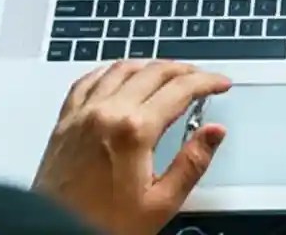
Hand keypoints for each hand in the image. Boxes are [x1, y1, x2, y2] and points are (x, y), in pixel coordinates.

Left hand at [33, 60, 231, 234]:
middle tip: (201, 79)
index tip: (220, 83)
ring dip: (151, 66)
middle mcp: (106, 113)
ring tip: (168, 74)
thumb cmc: (103, 225)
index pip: (180, 89)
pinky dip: (111, 71)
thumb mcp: (161, 203)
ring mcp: (82, 115)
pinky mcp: (65, 122)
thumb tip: (215, 132)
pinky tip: (119, 76)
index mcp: (134, 131)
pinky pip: (88, 81)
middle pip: (153, 72)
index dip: (207, 81)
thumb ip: (192, 163)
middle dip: (184, 71)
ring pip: (122, 69)